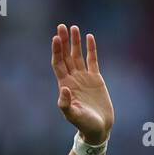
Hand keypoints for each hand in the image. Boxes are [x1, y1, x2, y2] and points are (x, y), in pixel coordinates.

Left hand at [52, 24, 113, 144]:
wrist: (98, 128)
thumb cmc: (84, 125)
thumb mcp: (74, 116)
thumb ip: (66, 104)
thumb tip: (64, 88)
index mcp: (65, 86)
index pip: (58, 64)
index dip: (56, 51)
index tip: (55, 38)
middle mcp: (72, 79)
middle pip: (66, 56)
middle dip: (63, 41)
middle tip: (61, 26)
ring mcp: (84, 78)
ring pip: (78, 55)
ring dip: (75, 42)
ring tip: (73, 27)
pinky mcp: (95, 78)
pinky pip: (92, 60)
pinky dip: (91, 49)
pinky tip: (89, 37)